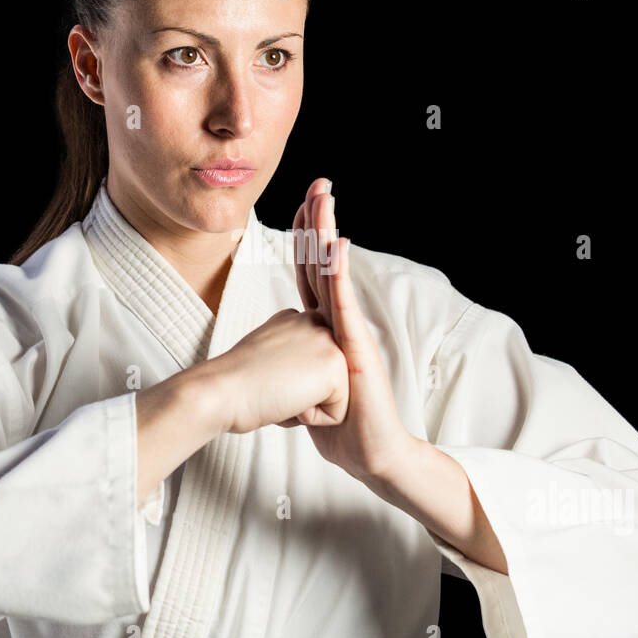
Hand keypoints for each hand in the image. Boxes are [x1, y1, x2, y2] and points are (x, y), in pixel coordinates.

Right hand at [205, 307, 349, 434]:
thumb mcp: (267, 356)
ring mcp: (328, 340)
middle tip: (271, 383)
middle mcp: (316, 322)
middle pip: (327, 382)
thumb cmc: (237, 384)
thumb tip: (302, 374)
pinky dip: (313, 419)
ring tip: (279, 391)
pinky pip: (338, 412)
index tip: (263, 374)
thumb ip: (291, 355)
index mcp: (299, 318)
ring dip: (308, 407)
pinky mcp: (335, 364)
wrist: (221, 391)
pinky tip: (288, 400)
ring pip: (336, 397)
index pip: (313, 368)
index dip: (288, 384)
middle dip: (303, 395)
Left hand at [291, 178, 415, 480]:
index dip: (304, 239)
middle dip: (318, 221)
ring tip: (326, 199)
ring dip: (328, 234)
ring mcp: (350, 334)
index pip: (310, 273)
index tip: (298, 203)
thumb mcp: (300, 388)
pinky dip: (338, 277)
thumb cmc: (339, 427)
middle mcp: (338, 324)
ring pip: (334, 276)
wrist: (371, 456)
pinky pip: (345, 307)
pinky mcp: (358, 351)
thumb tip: (266, 362)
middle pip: (323, 263)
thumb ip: (287, 365)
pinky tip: (336, 248)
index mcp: (323, 329)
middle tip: (319, 181)